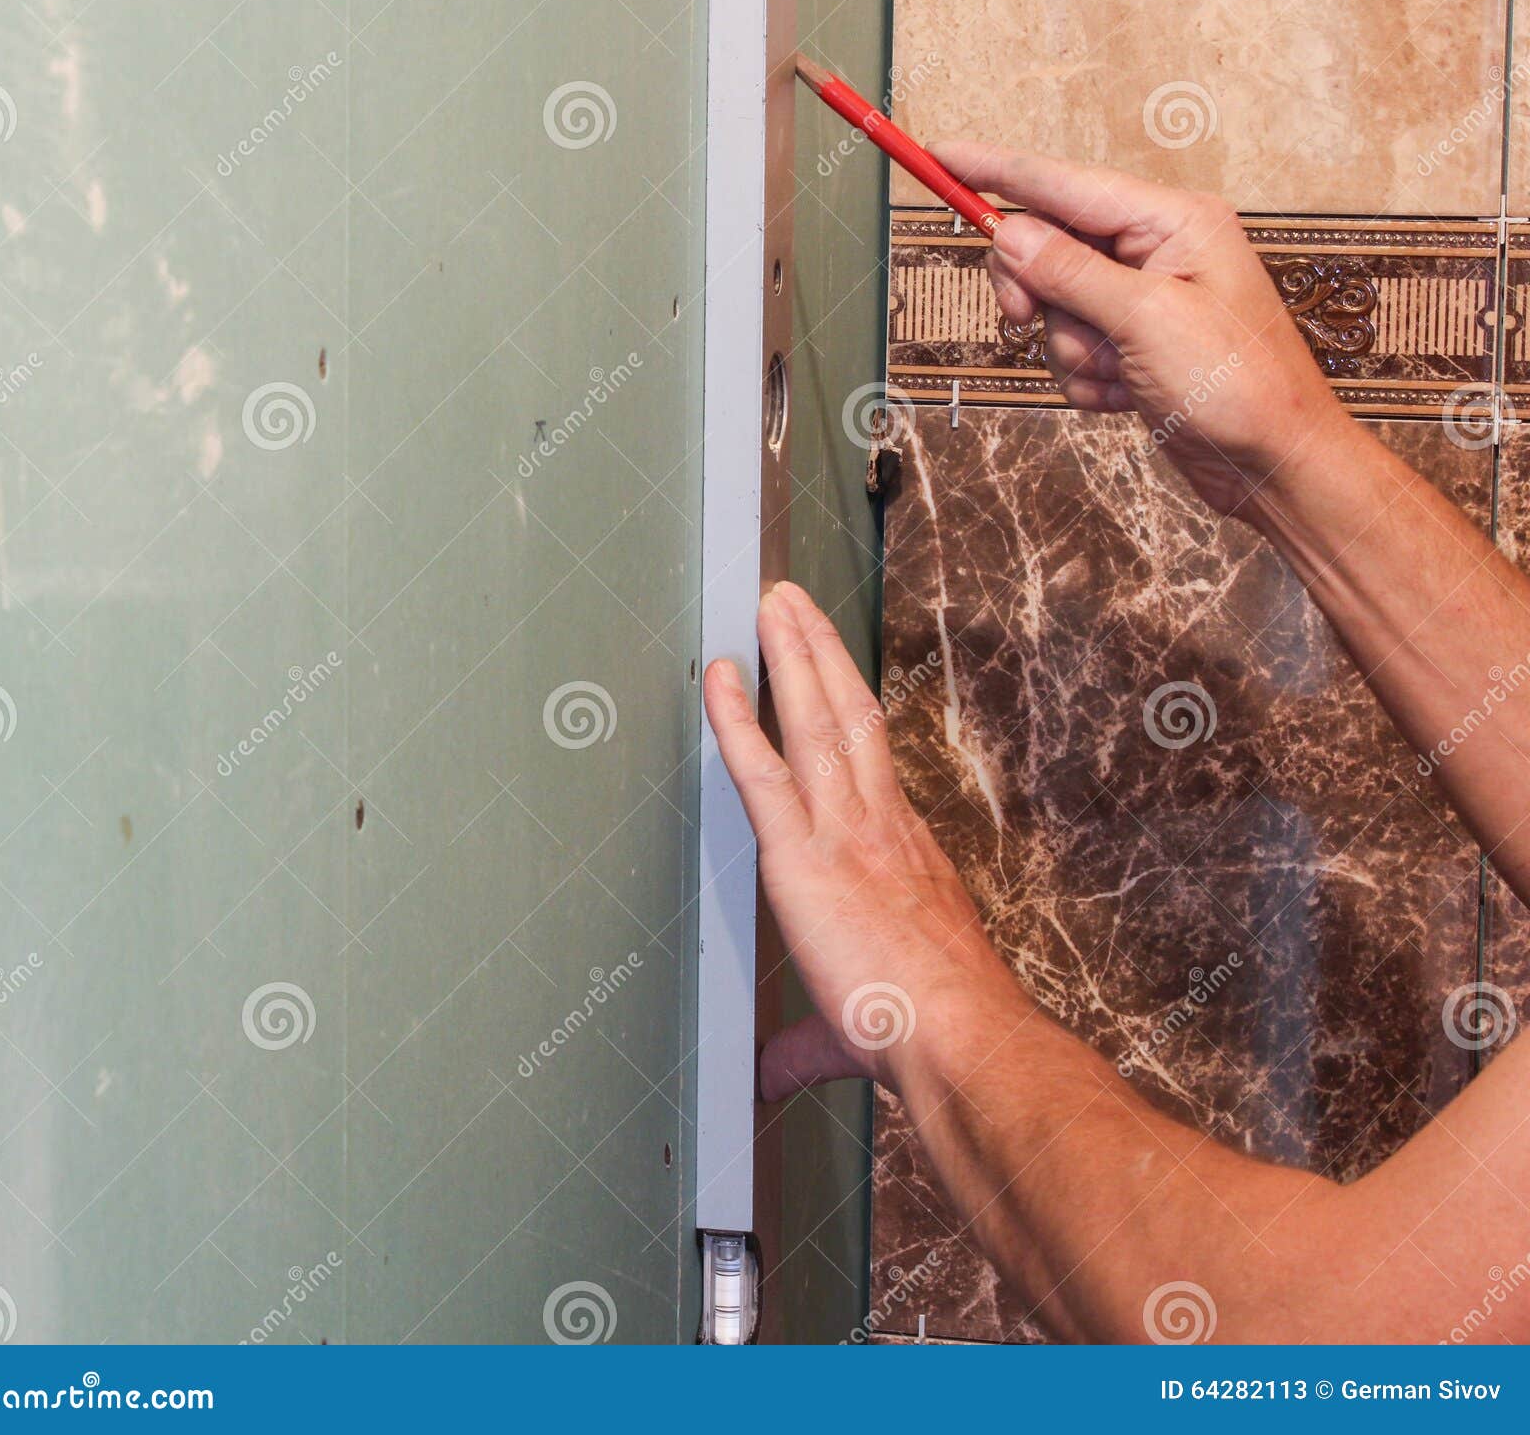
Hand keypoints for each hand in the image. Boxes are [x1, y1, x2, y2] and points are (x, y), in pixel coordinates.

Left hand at [702, 582, 997, 1101]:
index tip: (832, 676)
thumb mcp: (862, 1025)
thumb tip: (774, 1076)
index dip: (848, 710)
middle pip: (851, 716)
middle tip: (796, 603)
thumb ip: (805, 1043)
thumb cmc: (931, 1033)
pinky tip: (723, 676)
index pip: (870, 764)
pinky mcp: (802, 855)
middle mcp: (881, 825)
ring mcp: (844, 831)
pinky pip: (763, 769)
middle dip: (822, 653)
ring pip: (817, 721)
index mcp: (905, 852)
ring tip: (774, 603)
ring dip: (795, 654)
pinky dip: (739, 717)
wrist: (956, 1041)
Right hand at [930, 144, 1352, 517]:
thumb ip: (1070, 272)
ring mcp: (1144, 301)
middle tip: (1023, 317)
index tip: (940, 154)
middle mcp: (1158, 251)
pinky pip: (1072, 349)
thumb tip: (1010, 233)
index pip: (1063, 183)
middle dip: (1035, 291)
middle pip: (1048, 245)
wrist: (1273, 463)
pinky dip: (1086, 378)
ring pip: (1055, 307)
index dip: (996, 170)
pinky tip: (1126, 396)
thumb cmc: (1239, 386)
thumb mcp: (1146, 320)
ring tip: (1117, 374)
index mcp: (1173, 222)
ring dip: (1070, 349)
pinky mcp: (1134, 345)